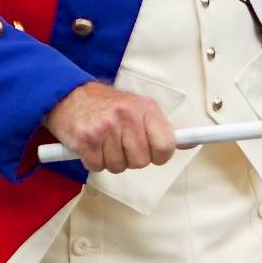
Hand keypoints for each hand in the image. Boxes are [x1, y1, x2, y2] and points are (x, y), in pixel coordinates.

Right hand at [42, 82, 177, 173]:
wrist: (68, 95)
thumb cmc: (106, 106)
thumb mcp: (139, 109)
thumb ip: (163, 127)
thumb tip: (192, 141)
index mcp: (145, 108)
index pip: (166, 145)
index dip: (160, 155)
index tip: (152, 152)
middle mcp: (127, 116)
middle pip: (141, 161)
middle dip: (131, 159)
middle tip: (121, 144)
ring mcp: (105, 127)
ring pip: (119, 166)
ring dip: (111, 160)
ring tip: (105, 143)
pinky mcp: (85, 139)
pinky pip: (97, 166)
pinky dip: (94, 161)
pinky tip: (92, 146)